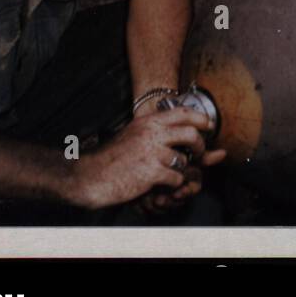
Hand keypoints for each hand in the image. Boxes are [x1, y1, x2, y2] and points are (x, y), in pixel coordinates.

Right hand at [69, 107, 225, 210]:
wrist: (89, 176)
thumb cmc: (111, 158)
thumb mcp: (133, 135)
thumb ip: (155, 131)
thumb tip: (180, 129)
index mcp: (147, 121)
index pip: (184, 112)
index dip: (200, 119)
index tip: (207, 126)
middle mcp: (152, 133)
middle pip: (192, 133)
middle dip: (200, 146)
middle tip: (198, 154)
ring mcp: (152, 153)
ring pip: (184, 160)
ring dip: (182, 170)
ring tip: (173, 173)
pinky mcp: (151, 172)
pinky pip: (176, 178)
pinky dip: (173, 184)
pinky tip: (163, 184)